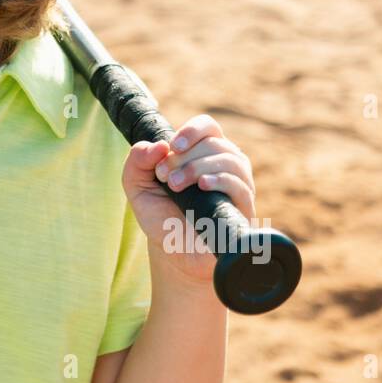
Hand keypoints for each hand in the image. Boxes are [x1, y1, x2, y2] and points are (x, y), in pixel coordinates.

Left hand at [120, 114, 256, 285]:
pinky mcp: (244, 208)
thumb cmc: (160, 218)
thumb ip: (137, 161)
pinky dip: (221, 179)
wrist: (174, 255)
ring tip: (176, 185)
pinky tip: (202, 186)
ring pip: (230, 159)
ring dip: (198, 167)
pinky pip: (240, 185)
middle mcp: (225, 166)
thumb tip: (157, 145)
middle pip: (215, 143)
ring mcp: (238, 186)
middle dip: (185, 157)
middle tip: (164, 176)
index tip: (173, 146)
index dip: (192, 130)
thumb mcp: (137, 186)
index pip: (208, 127)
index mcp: (202, 155)